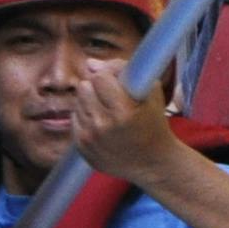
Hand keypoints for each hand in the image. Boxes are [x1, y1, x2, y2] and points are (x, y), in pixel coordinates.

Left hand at [69, 65, 188, 184]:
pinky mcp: (82, 147)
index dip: (109, 74)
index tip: (117, 80)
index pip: (100, 77)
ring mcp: (90, 138)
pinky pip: (74, 119)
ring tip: (108, 111)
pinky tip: (102, 123)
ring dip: (90, 102)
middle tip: (111, 95)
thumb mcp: (150, 92)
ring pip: (77, 102)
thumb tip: (90, 63)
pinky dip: (86, 117)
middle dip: (97, 87)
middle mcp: (104, 126)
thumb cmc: (154, 123)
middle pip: (84, 87)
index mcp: (123, 111)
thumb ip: (122, 71)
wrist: (153, 163)